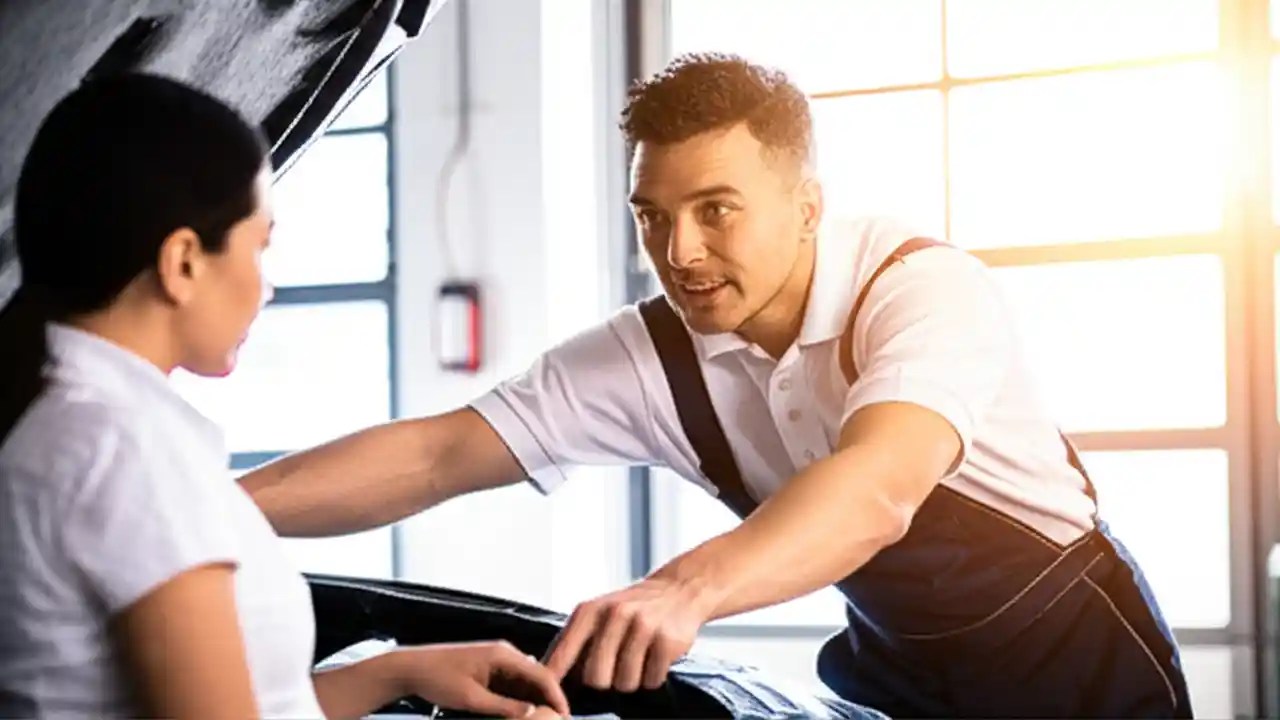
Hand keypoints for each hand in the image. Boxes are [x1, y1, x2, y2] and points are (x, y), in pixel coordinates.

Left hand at [388, 641, 569, 717]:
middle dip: (548, 698)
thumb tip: (532, 713)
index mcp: (503, 654)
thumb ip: (503, 706)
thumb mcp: (472, 699)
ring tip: (543, 719)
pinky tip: (521, 713)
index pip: (542, 674)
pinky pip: (511, 683)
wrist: (410, 668)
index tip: (566, 716)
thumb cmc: (438, 679)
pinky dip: (519, 698)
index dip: (557, 695)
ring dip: (534, 699)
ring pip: (525, 681)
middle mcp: (504, 653)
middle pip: (537, 676)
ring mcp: (496, 659)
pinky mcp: (487, 667)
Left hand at [543, 577, 713, 691]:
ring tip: (638, 657)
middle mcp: (614, 615)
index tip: (551, 701)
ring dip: (632, 679)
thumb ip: (574, 643)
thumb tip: (548, 678)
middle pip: (595, 679)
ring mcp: (642, 626)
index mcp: (590, 611)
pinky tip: (655, 656)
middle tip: (616, 666)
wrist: (679, 590)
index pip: (563, 654)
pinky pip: (651, 680)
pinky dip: (653, 676)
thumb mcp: (598, 614)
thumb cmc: (631, 608)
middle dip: (606, 681)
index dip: (554, 682)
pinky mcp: (667, 640)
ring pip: (625, 683)